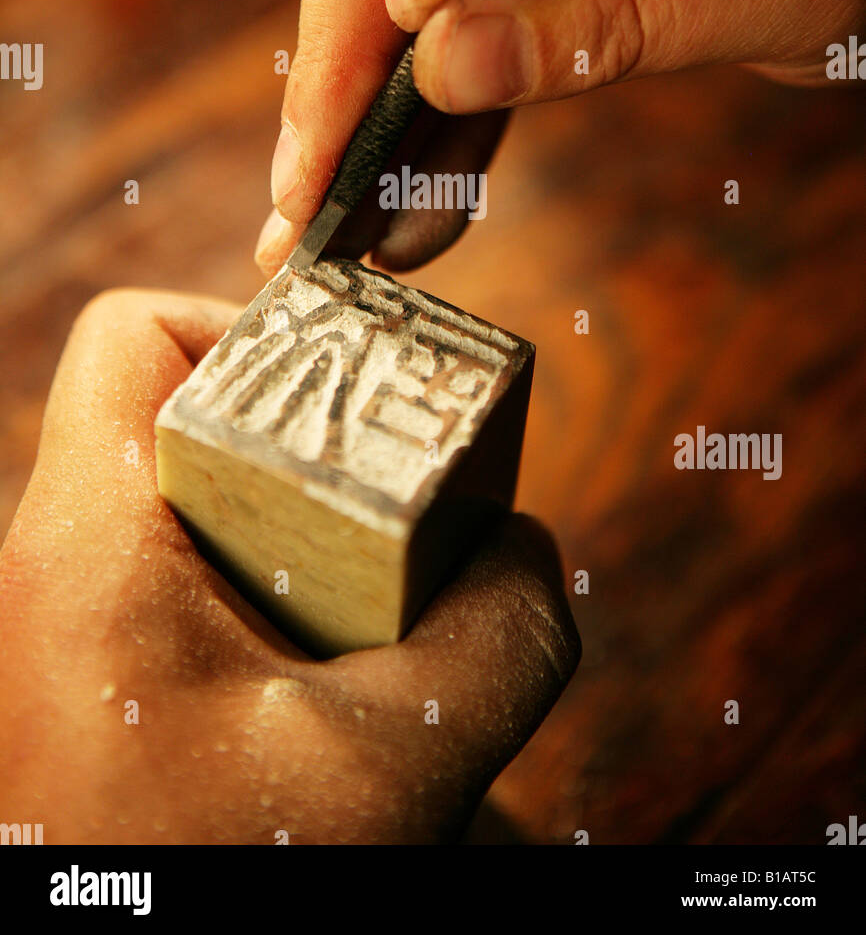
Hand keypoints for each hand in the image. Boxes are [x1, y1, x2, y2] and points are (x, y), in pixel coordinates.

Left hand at [0, 289, 578, 844]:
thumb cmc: (217, 883)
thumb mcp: (400, 765)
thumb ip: (504, 633)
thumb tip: (524, 548)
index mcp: (92, 543)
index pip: (134, 332)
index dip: (248, 327)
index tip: (350, 404)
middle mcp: (59, 565)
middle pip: (183, 413)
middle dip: (307, 447)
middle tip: (398, 507)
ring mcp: (69, 626)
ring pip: (195, 504)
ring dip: (300, 534)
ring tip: (377, 607)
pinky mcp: (94, 679)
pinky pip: (188, 584)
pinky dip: (273, 599)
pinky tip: (335, 675)